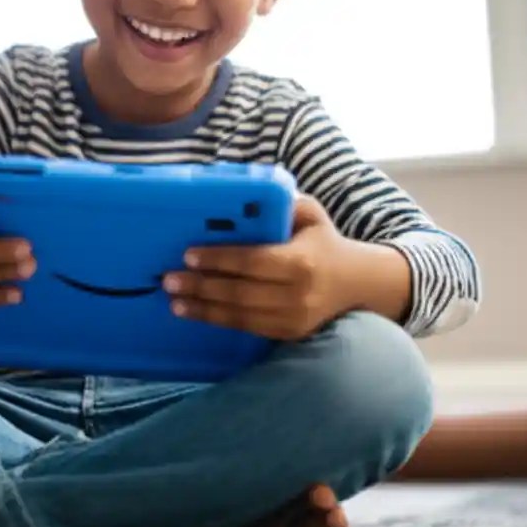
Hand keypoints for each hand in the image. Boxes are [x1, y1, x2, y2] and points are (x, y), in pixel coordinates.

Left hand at [163, 196, 356, 340]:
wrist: (357, 283)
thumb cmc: (323, 242)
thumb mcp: (311, 214)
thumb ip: (284, 203)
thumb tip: (248, 193)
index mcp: (301, 262)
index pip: (252, 261)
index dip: (219, 259)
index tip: (188, 255)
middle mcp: (297, 294)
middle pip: (240, 292)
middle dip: (201, 287)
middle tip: (169, 280)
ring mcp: (293, 318)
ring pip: (240, 316)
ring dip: (203, 309)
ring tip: (174, 301)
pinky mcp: (288, 334)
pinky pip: (247, 327)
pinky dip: (218, 320)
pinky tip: (195, 312)